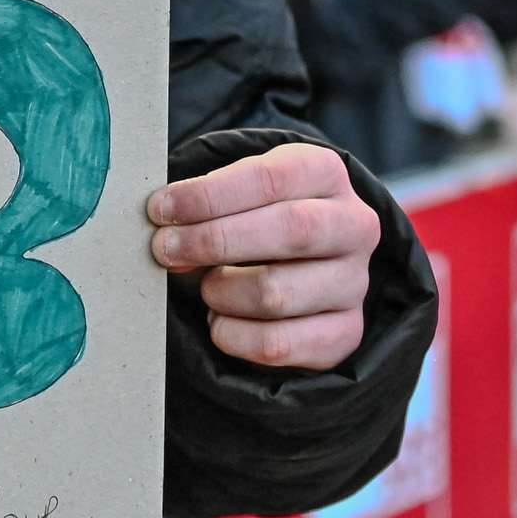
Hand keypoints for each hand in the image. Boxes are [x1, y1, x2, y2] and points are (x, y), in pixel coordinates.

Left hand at [148, 143, 378, 371]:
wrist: (301, 259)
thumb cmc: (255, 214)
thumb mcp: (238, 192)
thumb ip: (208, 204)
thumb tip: (167, 233)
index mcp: (326, 173)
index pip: (271, 179)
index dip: (210, 196)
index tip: (161, 210)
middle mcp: (353, 226)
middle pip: (290, 231)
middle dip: (215, 241)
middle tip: (165, 249)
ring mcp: (355, 283)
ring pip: (279, 293)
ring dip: (223, 292)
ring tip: (205, 288)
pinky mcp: (346, 333)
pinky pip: (280, 344)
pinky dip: (235, 335)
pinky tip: (219, 322)